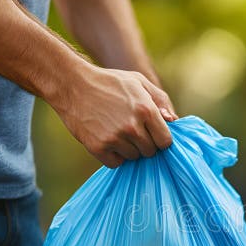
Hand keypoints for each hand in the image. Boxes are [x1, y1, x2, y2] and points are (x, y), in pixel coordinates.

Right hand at [51, 62, 178, 167]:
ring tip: (117, 131)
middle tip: (132, 130)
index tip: (152, 134)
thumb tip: (174, 121)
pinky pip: (116, 163)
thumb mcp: (138, 82)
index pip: (166, 142)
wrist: (72, 84)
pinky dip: (114, 156)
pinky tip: (108, 140)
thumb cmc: (109, 82)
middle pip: (150, 152)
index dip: (160, 139)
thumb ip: (160, 100)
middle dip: (145, 144)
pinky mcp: (98, 147)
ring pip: (133, 158)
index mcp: (146, 110)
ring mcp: (115, 138)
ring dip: (129, 149)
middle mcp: (132, 127)